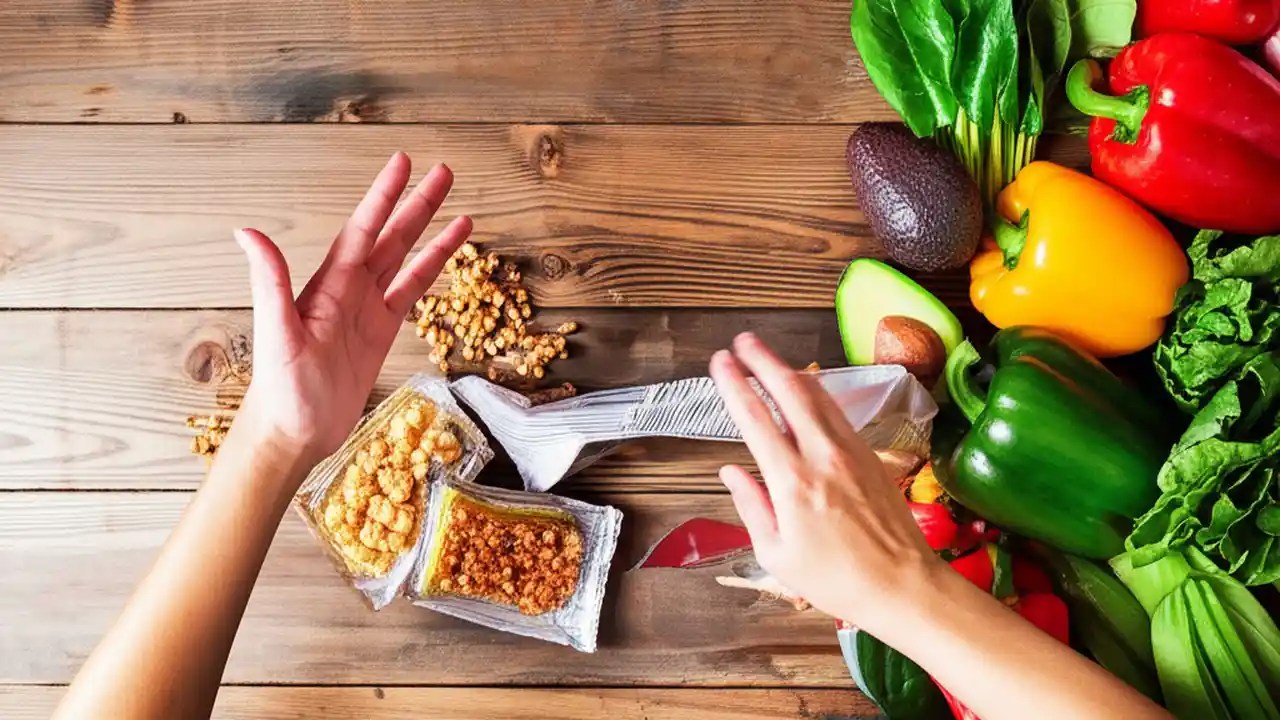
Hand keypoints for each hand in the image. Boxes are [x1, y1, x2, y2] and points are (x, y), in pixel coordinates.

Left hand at [233, 152, 470, 467]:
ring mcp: (366, 311)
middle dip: (416, 205)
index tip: (403, 164)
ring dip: (430, 236)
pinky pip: (410, 296)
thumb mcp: (276, 333)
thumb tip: (248, 231)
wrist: (293, 433)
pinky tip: (445, 258)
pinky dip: (429, 274)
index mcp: (327, 285)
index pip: (363, 230)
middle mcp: (348, 290)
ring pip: (405, 262)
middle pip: (390, 238)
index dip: (383, 196)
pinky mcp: (380, 334)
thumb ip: (270, 281)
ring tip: (461, 213)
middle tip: (443, 172)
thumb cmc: (281, 390)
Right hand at [709, 333, 941, 629]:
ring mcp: (850, 451)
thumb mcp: (776, 554)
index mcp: (792, 483)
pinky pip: (836, 412)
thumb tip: (731, 471)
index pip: (756, 419)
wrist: (903, 585)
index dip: (735, 385)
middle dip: (763, 360)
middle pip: (790, 392)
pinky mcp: (870, 455)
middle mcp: (822, 457)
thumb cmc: (835, 580)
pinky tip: (806, 388)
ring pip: (817, 396)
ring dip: (790, 371)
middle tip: (743, 341)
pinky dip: (815, 393)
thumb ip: (751, 506)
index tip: (721, 362)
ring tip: (768, 357)